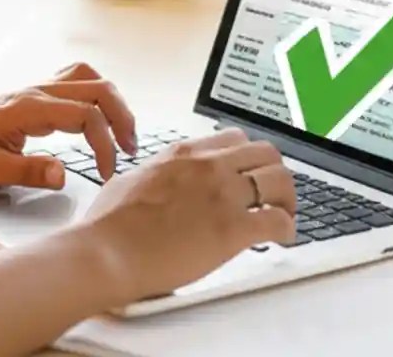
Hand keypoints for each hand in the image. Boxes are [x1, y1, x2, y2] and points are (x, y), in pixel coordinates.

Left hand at [0, 63, 138, 189]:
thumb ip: (29, 172)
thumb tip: (64, 176)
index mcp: (29, 108)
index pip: (86, 115)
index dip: (105, 143)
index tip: (106, 173)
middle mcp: (37, 91)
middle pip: (98, 88)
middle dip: (122, 117)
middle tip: (129, 151)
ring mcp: (36, 89)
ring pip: (89, 79)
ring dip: (112, 103)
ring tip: (121, 134)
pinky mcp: (34, 95)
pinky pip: (75, 82)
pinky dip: (95, 96)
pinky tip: (97, 121)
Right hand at [80, 128, 297, 303]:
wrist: (105, 252)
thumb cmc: (107, 225)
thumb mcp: (128, 181)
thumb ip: (151, 177)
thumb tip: (151, 183)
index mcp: (183, 154)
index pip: (233, 139)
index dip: (247, 158)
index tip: (249, 173)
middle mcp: (207, 166)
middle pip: (265, 152)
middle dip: (274, 173)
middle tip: (274, 195)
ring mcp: (222, 194)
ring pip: (279, 180)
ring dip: (287, 198)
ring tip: (284, 215)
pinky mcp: (232, 228)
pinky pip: (278, 220)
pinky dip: (287, 228)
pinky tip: (282, 237)